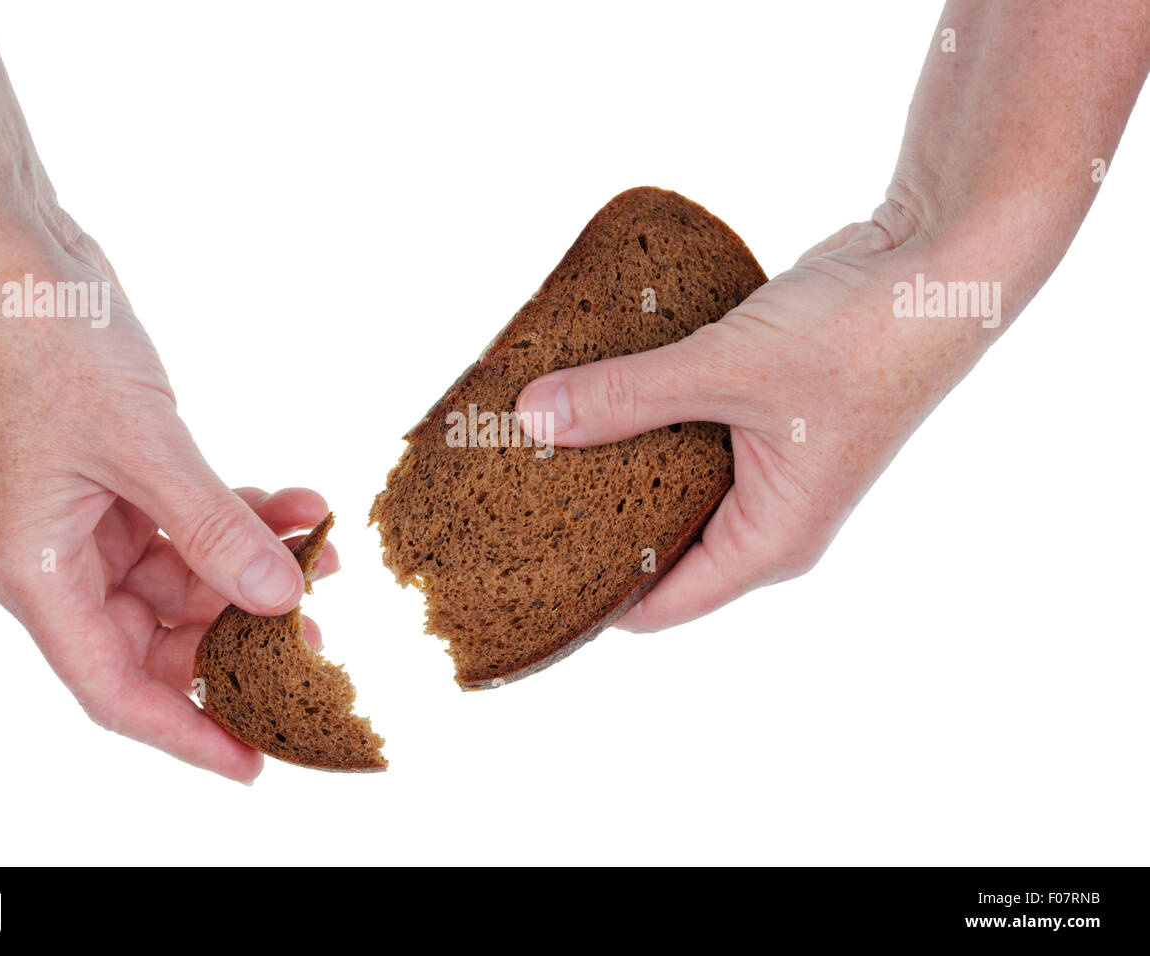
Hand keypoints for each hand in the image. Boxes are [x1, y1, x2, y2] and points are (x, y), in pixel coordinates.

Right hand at [0, 214, 335, 781]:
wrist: (21, 256)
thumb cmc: (49, 346)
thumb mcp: (145, 450)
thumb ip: (215, 533)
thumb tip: (280, 604)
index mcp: (37, 574)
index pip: (114, 689)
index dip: (186, 732)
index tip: (254, 762)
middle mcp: (62, 559)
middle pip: (160, 636)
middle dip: (241, 634)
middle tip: (319, 633)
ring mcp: (94, 518)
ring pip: (189, 576)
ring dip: (256, 564)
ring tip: (324, 548)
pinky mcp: (125, 478)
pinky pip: (194, 521)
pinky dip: (243, 515)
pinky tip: (298, 502)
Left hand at [517, 201, 993, 631]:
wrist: (936, 265)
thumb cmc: (861, 336)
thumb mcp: (731, 368)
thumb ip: (629, 395)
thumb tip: (534, 419)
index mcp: (768, 542)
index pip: (656, 605)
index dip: (588, 598)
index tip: (519, 575)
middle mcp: (765, 520)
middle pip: (655, 548)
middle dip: (589, 525)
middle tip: (509, 502)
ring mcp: (762, 470)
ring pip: (665, 486)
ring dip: (610, 464)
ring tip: (535, 446)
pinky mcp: (756, 419)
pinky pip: (681, 436)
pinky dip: (640, 421)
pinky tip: (587, 397)